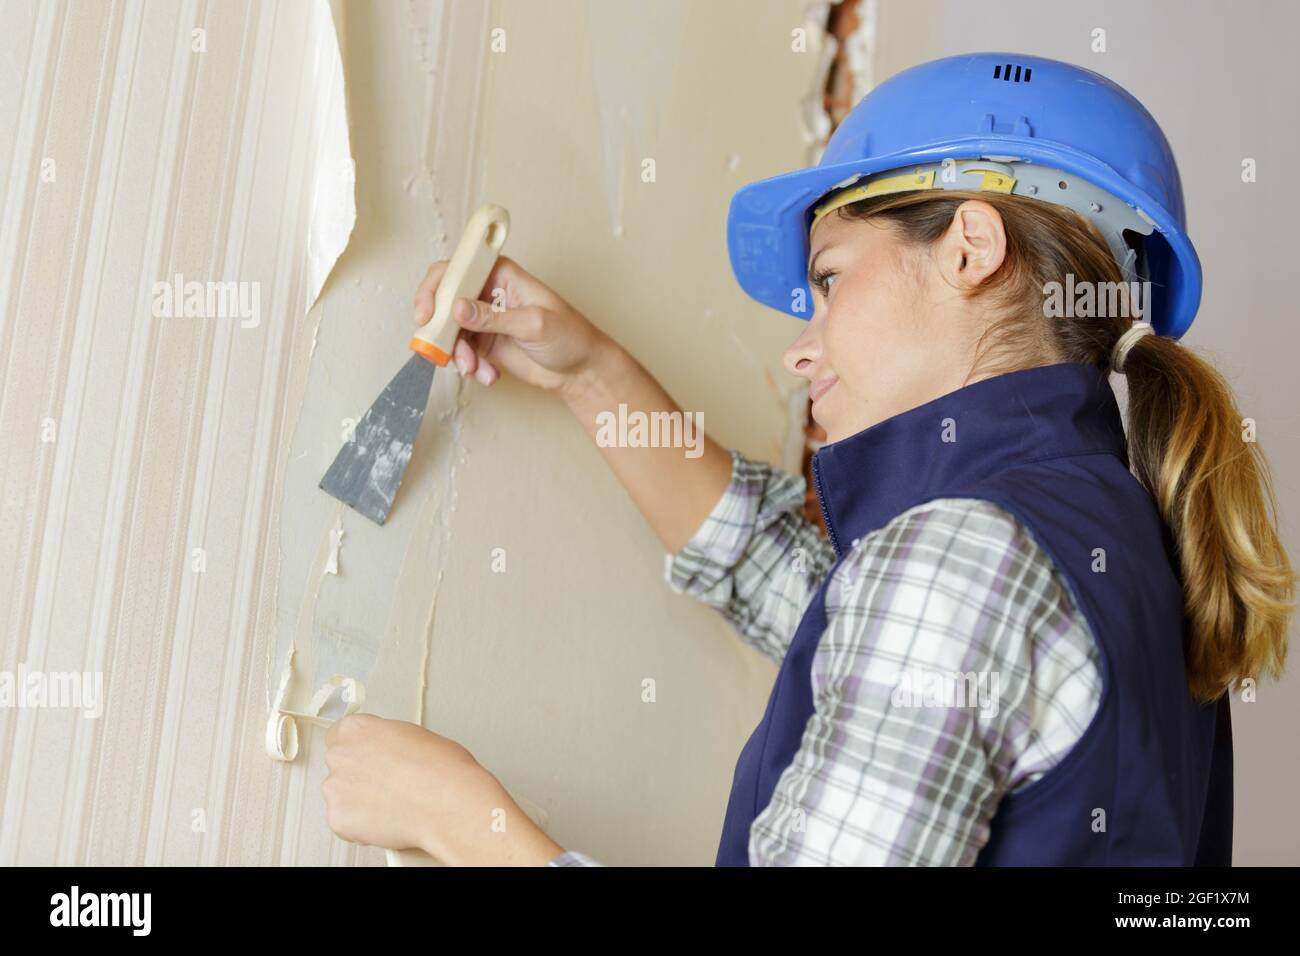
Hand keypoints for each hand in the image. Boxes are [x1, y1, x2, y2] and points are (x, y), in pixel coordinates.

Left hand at [321, 713, 563, 865]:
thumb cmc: (453, 772)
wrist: (457, 808)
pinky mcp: (343, 819)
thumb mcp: (423, 737)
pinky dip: (364, 819)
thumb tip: (392, 744)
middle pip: (343, 759)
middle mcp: (344, 753)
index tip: (377, 755)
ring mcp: (340, 787)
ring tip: (398, 799)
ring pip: (345, 789)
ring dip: (364, 794)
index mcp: (362, 726)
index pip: (346, 729)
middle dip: (364, 769)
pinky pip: (348, 817)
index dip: (367, 745)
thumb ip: (395, 738)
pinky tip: (392, 817)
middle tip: (394, 780)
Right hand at [413, 254, 610, 396]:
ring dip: (456, 352)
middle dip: (438, 325)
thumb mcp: (534, 323)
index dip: (437, 286)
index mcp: (500, 274)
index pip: (457, 268)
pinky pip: (461, 352)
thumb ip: (494, 317)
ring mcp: (483, 319)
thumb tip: (458, 308)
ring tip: (474, 368)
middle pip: (444, 299)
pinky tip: (487, 374)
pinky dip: (468, 366)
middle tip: (436, 347)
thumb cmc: (569, 336)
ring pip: (449, 330)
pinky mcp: (484, 343)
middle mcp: (487, 293)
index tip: (428, 312)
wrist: (579, 370)